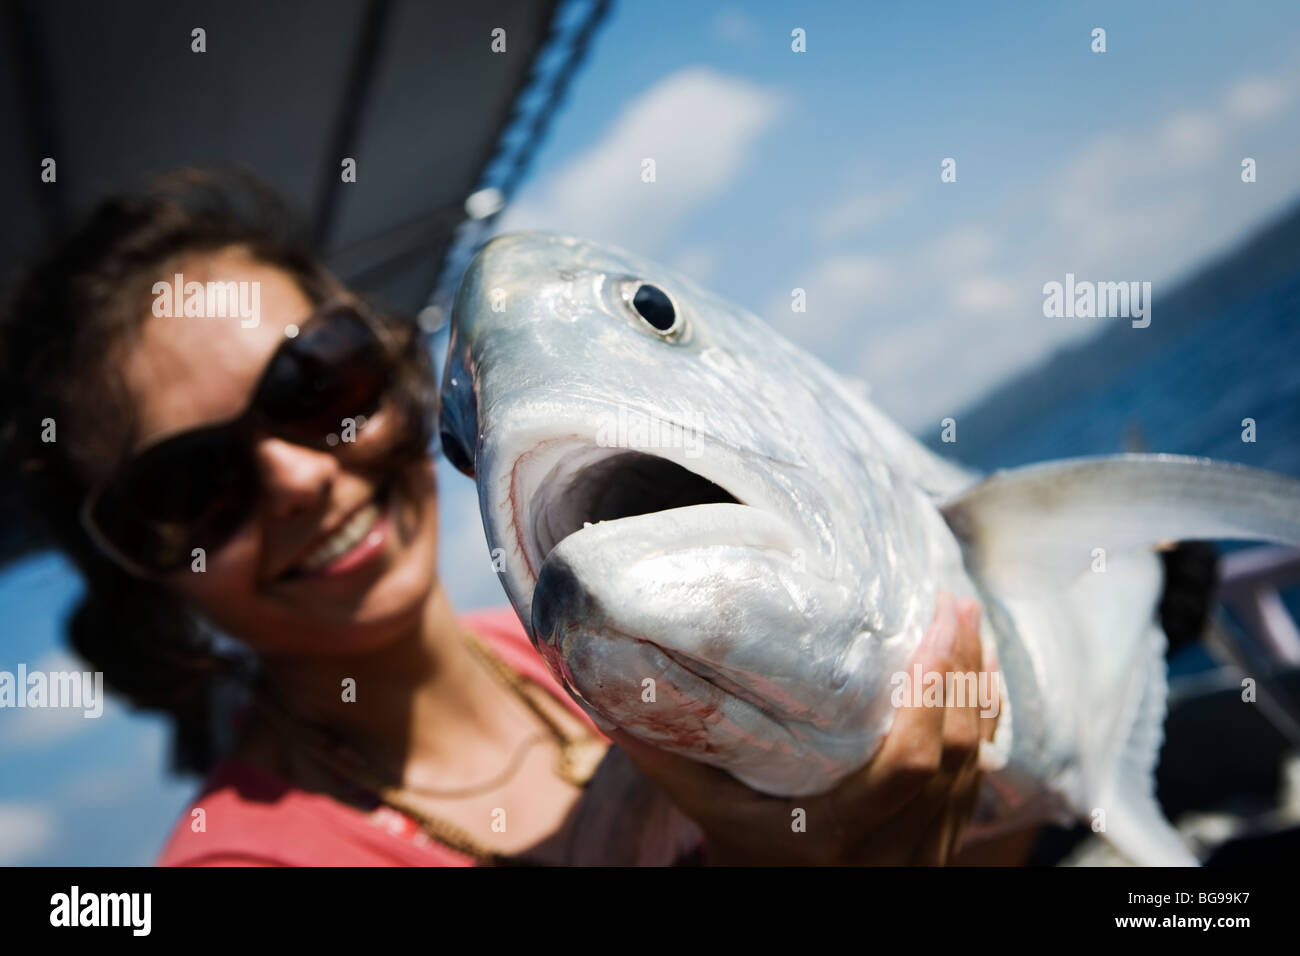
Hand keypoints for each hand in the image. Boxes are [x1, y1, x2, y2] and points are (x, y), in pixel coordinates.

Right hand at [609, 591, 998, 864]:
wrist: (786, 921)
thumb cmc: (743, 862)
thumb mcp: (706, 814)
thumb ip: (670, 757)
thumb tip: (619, 690)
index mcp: (837, 839)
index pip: (911, 763)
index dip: (935, 694)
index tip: (937, 627)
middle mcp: (893, 854)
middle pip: (957, 757)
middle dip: (965, 675)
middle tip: (957, 606)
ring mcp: (926, 856)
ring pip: (976, 769)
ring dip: (981, 694)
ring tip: (970, 629)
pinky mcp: (942, 851)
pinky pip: (977, 784)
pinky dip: (983, 727)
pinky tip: (977, 683)